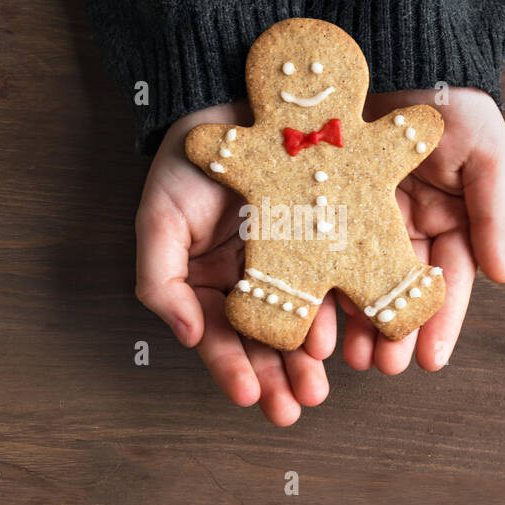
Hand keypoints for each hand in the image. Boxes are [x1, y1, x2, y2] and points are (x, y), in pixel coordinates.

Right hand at [135, 103, 337, 425]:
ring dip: (307, 360)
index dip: (230, 370)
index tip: (246, 396)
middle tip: (294, 408)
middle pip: (263, 343)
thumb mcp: (159, 217)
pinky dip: (339, 314)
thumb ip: (162, 280)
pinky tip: (346, 338)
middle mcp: (251, 282)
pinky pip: (336, 283)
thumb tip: (182, 336)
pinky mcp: (328, 242)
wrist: (236, 97)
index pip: (218, 338)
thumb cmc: (192, 159)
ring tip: (318, 387)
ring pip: (302, 322)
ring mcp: (292, 264)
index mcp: (210, 284)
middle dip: (276, 379)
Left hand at [336, 87, 504, 373]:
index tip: (430, 360)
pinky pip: (321, 247)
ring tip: (346, 354)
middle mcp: (404, 224)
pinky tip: (312, 312)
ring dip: (354, 318)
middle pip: (398, 289)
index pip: (448, 282)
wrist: (397, 47)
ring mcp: (362, 214)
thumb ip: (494, 214)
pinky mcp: (324, 200)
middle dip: (392, 330)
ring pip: (358, 277)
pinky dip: (319, 280)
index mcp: (448, 220)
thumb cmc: (452, 99)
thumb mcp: (487, 153)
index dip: (441, 322)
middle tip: (381, 366)